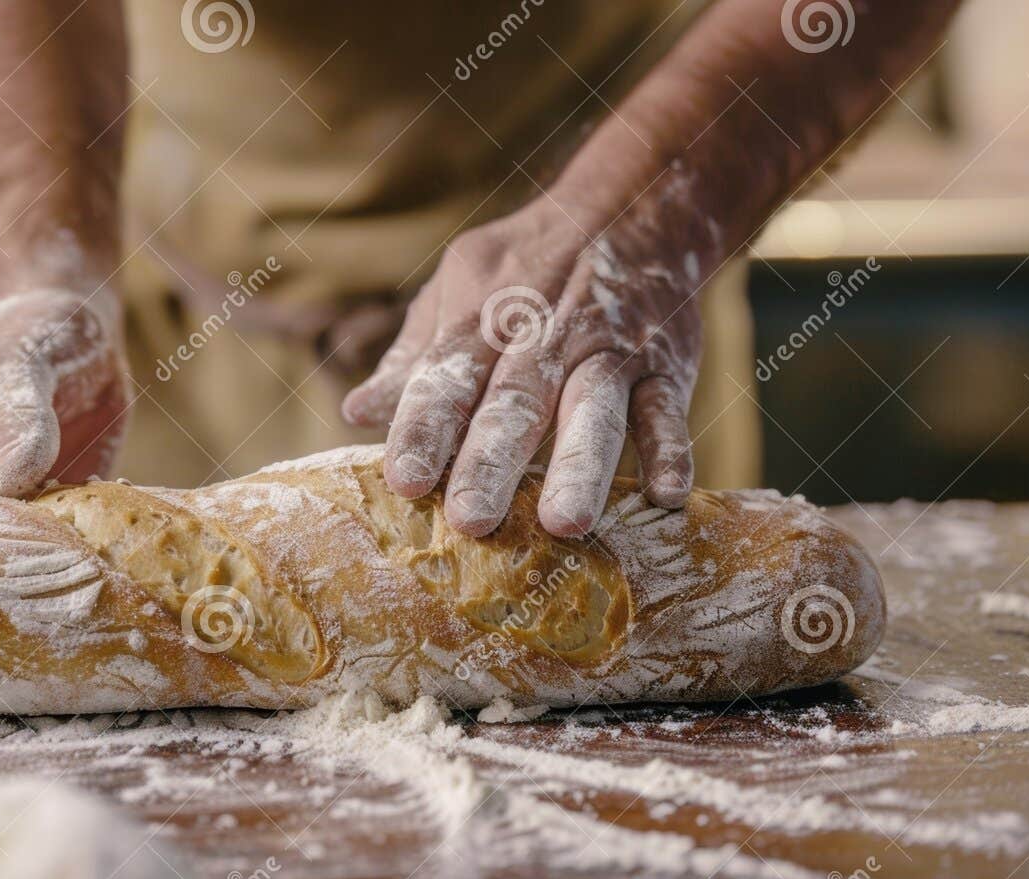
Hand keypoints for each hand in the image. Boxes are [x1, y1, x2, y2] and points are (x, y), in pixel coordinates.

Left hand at [342, 199, 702, 537]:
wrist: (633, 205)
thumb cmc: (528, 263)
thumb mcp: (459, 285)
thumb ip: (413, 354)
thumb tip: (357, 412)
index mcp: (484, 321)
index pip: (446, 379)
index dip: (424, 429)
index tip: (402, 481)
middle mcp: (546, 338)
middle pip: (516, 404)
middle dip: (492, 463)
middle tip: (471, 521)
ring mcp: (609, 352)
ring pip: (593, 411)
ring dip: (578, 467)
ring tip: (563, 523)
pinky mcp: (665, 364)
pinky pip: (667, 410)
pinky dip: (671, 450)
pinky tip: (666, 497)